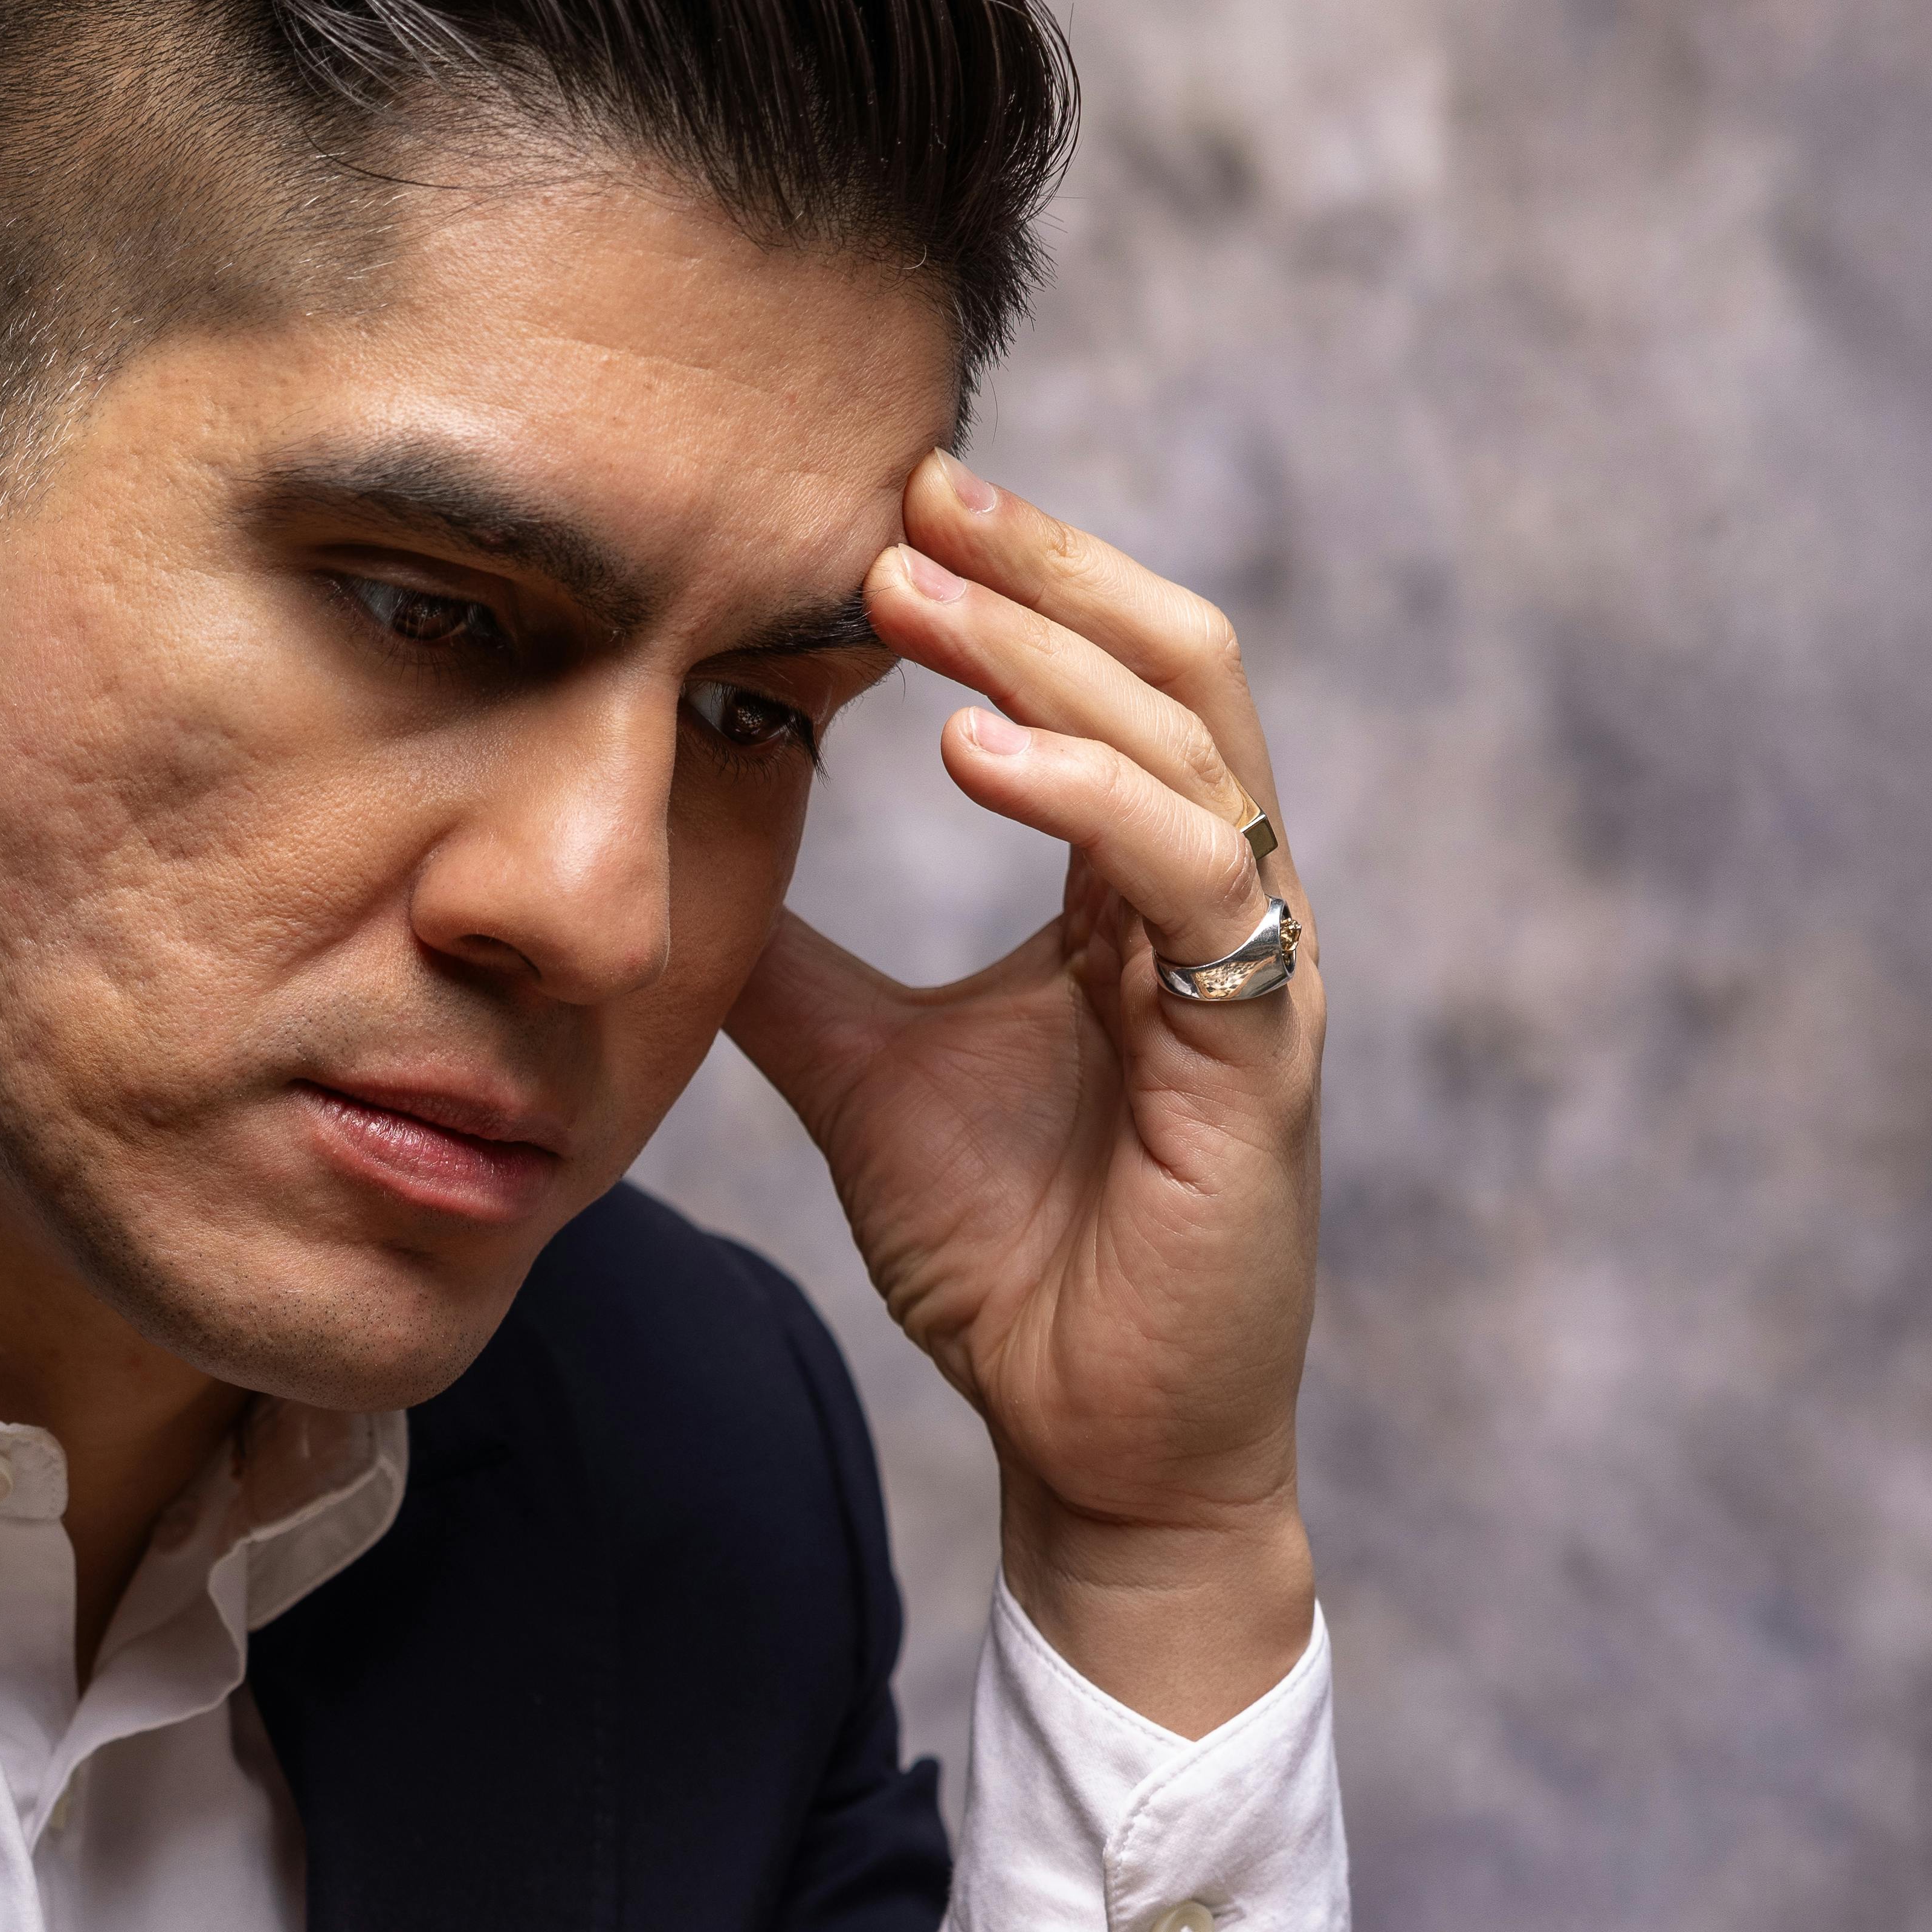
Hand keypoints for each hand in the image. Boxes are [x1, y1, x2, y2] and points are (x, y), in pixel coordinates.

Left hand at [727, 447, 1321, 1735]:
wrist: (1092, 1439)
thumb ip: (791, 963)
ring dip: (1050, 651)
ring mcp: (1253, 969)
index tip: (883, 507)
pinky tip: (977, 756)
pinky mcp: (1258, 1054)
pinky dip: (1090, 800)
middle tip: (909, 492)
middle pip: (1171, 662)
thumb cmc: (1010, 1259)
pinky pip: (1195, 883)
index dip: (1011, 582)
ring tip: (917, 593)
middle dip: (1042, 566)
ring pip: (1189, 740)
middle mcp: (1216, 904)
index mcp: (1138, 891)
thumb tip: (673, 862)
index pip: (1104, 678)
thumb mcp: (859, 1072)